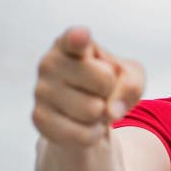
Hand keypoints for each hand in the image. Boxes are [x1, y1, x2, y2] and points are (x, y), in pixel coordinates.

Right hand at [32, 27, 144, 146]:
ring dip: (101, 115)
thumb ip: (131, 84)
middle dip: (111, 91)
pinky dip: (93, 133)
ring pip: (94, 110)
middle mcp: (50, 62)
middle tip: (99, 90)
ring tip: (90, 105)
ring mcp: (40, 90)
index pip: (75, 39)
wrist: (85, 113)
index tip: (81, 36)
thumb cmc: (108, 84)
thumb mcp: (131, 76)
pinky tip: (82, 124)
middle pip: (105, 81)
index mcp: (72, 43)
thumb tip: (111, 111)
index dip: (79, 38)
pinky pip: (83, 134)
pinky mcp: (39, 118)